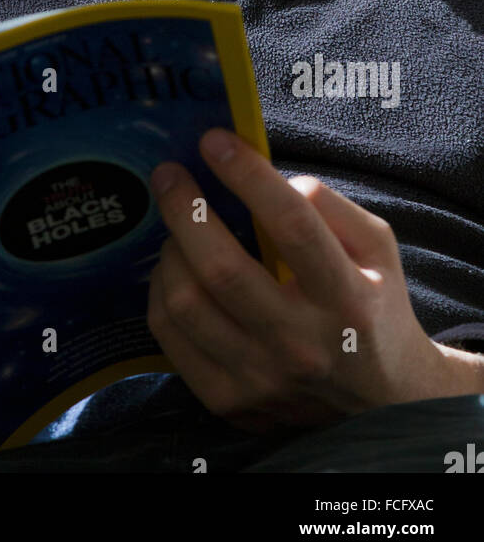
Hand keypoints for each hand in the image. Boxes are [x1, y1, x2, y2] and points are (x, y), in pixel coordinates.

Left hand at [147, 128, 483, 433]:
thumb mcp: (376, 248)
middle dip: (184, 208)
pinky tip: (174, 267)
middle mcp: (301, 344)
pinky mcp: (228, 400)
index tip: (214, 140)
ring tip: (177, 224)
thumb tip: (268, 176)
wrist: (381, 401)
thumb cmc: (372, 305)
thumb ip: (329, 207)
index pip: (292, 227)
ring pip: (186, 302)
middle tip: (169, 172)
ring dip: (170, 248)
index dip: (247, 175)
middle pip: (222, 269)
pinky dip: (161, 290)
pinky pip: (169, 334)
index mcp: (347, 298)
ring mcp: (260, 378)